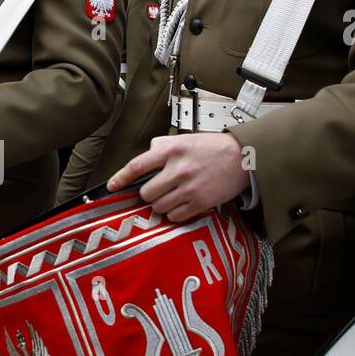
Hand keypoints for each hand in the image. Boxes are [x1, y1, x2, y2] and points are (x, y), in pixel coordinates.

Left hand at [106, 132, 251, 222]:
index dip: (120, 178)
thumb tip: (145, 155)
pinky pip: (175, 216)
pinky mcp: (199, 202)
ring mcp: (189, 188)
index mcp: (171, 150)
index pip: (137, 166)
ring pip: (159, 207)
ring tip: (172, 195)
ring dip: (161, 204)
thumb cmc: (213, 148)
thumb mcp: (184, 139)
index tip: (112, 186)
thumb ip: (162, 145)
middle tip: (157, 190)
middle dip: (148, 194)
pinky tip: (182, 203)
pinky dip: (174, 213)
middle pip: (146, 193)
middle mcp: (178, 169)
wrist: (243, 158)